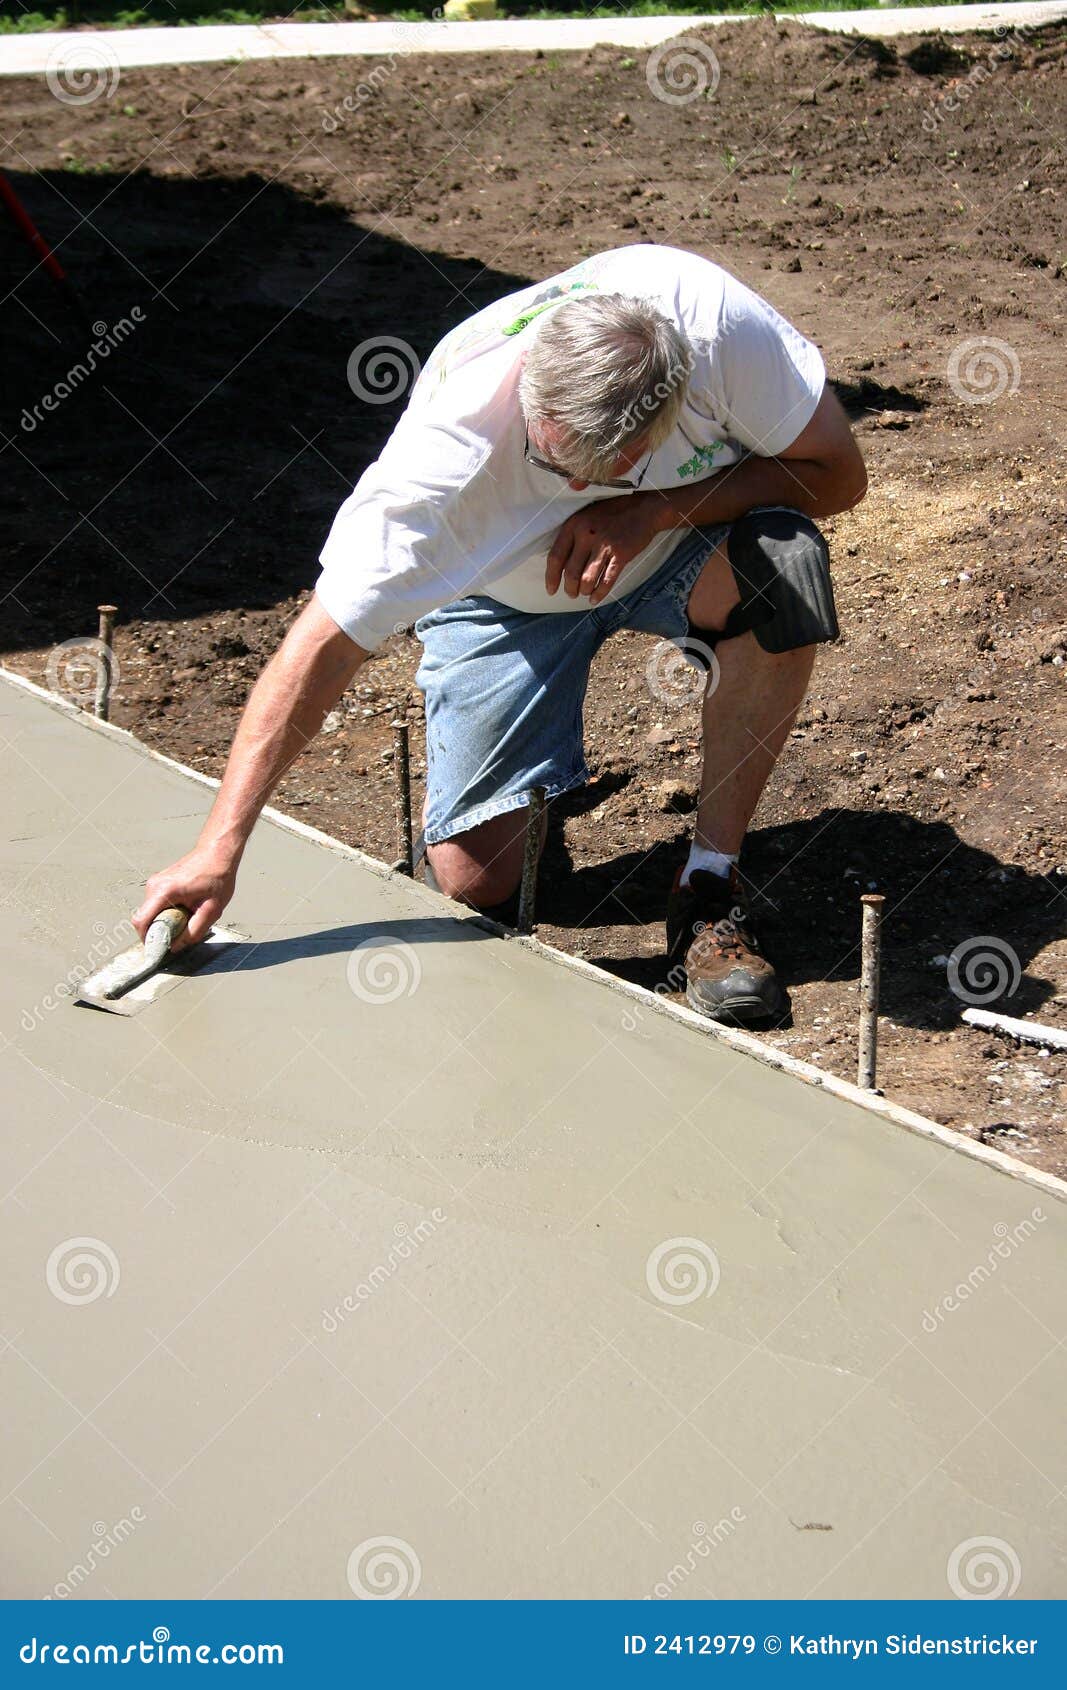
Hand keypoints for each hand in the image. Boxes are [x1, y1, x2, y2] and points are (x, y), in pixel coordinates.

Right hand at [133, 843, 238, 949]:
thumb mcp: (211, 910)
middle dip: (160, 931)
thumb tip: (176, 947)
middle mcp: (154, 886)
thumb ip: (194, 931)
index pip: (141, 921)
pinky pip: (156, 905)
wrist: (218, 852)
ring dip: (165, 921)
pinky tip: (186, 909)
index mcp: (164, 891)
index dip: (146, 939)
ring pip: (151, 912)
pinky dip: (167, 912)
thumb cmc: (217, 877)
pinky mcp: (159, 883)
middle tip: (181, 934)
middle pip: (146, 919)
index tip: (157, 949)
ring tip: (188, 917)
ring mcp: (155, 882)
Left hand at [546, 490, 667, 604]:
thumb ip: (572, 536)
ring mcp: (604, 545)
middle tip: (572, 594)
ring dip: (584, 591)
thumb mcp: (586, 517)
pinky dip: (600, 594)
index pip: (555, 557)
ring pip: (587, 580)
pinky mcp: (621, 554)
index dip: (551, 577)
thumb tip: (559, 564)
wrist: (643, 508)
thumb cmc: (612, 514)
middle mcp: (587, 534)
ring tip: (585, 593)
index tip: (551, 590)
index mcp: (574, 525)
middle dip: (570, 589)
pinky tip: (596, 599)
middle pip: (571, 573)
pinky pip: (607, 580)